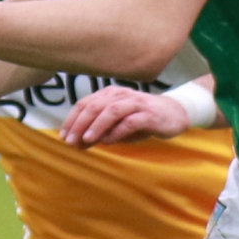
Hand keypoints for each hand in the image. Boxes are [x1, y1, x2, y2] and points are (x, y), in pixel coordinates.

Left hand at [62, 85, 192, 146]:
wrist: (174, 114)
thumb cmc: (141, 119)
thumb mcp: (117, 125)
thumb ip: (98, 131)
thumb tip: (77, 143)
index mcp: (110, 94)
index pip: (85, 103)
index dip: (72, 119)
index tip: (63, 136)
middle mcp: (121, 95)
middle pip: (95, 106)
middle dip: (80, 123)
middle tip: (70, 140)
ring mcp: (136, 104)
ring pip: (111, 111)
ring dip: (96, 125)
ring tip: (86, 139)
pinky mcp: (149, 115)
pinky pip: (130, 122)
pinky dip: (117, 132)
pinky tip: (109, 141)